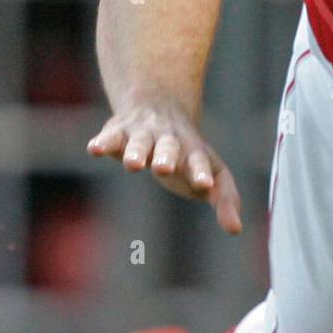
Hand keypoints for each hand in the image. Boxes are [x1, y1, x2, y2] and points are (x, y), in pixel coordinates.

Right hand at [87, 96, 242, 234]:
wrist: (159, 102)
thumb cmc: (188, 151)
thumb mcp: (210, 170)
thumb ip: (224, 198)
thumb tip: (236, 230)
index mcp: (193, 151)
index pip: (200, 161)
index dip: (201, 173)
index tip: (204, 185)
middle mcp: (168, 139)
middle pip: (169, 146)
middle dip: (167, 157)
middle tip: (165, 168)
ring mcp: (143, 133)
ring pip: (140, 141)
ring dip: (136, 151)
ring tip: (133, 165)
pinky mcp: (118, 131)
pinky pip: (110, 136)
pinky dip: (104, 142)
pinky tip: (95, 149)